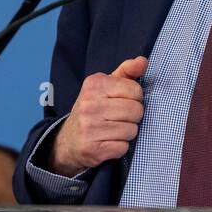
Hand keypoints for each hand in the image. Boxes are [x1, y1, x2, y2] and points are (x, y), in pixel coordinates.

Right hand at [49, 56, 147, 175]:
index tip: (123, 101)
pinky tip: (108, 142)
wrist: (69, 139)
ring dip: (127, 132)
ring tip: (114, 130)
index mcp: (94, 84)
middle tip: (120, 117)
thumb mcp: (106, 85)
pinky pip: (123, 148)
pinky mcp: (92, 149)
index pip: (135, 90)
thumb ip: (127, 71)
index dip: (135, 98)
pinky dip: (120, 147)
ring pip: (132, 130)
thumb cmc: (94, 108)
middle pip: (136, 111)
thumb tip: (143, 61)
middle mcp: (89, 104)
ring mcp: (89, 128)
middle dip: (133, 116)